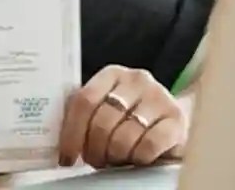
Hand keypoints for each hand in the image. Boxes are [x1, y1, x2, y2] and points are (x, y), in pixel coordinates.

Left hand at [57, 65, 186, 168]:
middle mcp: (137, 80)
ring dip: (115, 156)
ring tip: (116, 159)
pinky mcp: (176, 119)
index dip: (72, 133)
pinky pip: (148, 145)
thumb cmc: (131, 122)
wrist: (172, 126)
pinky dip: (137, 158)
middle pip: (102, 120)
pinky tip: (137, 158)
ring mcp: (159, 97)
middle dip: (94, 149)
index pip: (84, 100)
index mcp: (112, 74)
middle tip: (95, 161)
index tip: (67, 157)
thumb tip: (57, 143)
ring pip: (124, 136)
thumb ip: (86, 117)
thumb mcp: (107, 113)